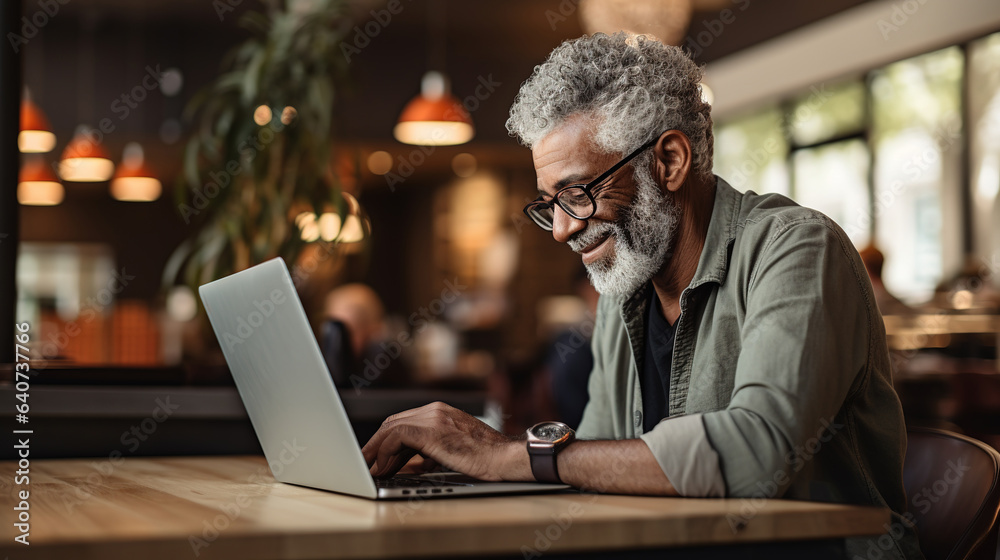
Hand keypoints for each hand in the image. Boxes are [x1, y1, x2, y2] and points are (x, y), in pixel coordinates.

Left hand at [361, 401, 528, 480]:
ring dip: (377, 450)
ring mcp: (433, 418)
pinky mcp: (432, 431)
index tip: (376, 457)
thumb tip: (410, 466)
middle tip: (366, 463)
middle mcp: (435, 410)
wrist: (505, 458)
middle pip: (393, 422)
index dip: (386, 440)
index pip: (403, 421)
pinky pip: (397, 437)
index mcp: (440, 412)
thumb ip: (430, 454)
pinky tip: (384, 468)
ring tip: (371, 469)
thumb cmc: (486, 458)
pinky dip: (385, 453)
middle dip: (376, 444)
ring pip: (391, 428)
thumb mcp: (453, 451)